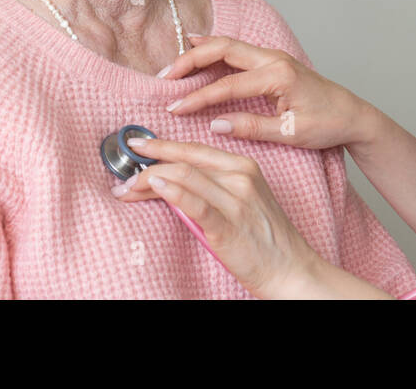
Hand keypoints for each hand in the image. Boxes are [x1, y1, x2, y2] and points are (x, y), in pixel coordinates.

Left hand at [112, 136, 325, 298]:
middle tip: (123, 167)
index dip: (162, 144)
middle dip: (149, 160)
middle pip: (185, 160)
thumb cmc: (266, 239)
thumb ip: (213, 187)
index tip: (137, 144)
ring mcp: (236, 199)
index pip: (194, 149)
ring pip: (183, 176)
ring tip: (126, 188)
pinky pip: (195, 202)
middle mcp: (240, 176)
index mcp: (244, 166)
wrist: (292, 270)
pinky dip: (171, 191)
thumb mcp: (243, 201)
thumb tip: (172, 182)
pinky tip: (153, 186)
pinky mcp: (228, 225)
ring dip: (148, 180)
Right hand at [160, 35, 373, 150]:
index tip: (175, 109)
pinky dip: (215, 49)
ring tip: (173, 62)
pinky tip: (198, 48)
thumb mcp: (290, 133)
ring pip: (229, 45)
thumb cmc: (328, 124)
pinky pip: (238, 50)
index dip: (198, 97)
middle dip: (190, 61)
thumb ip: (252, 127)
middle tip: (165, 77)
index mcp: (278, 76)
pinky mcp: (273, 61)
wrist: (353, 115)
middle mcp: (274, 59)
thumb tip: (216, 125)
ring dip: (200, 52)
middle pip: (223, 50)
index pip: (227, 85)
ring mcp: (274, 56)